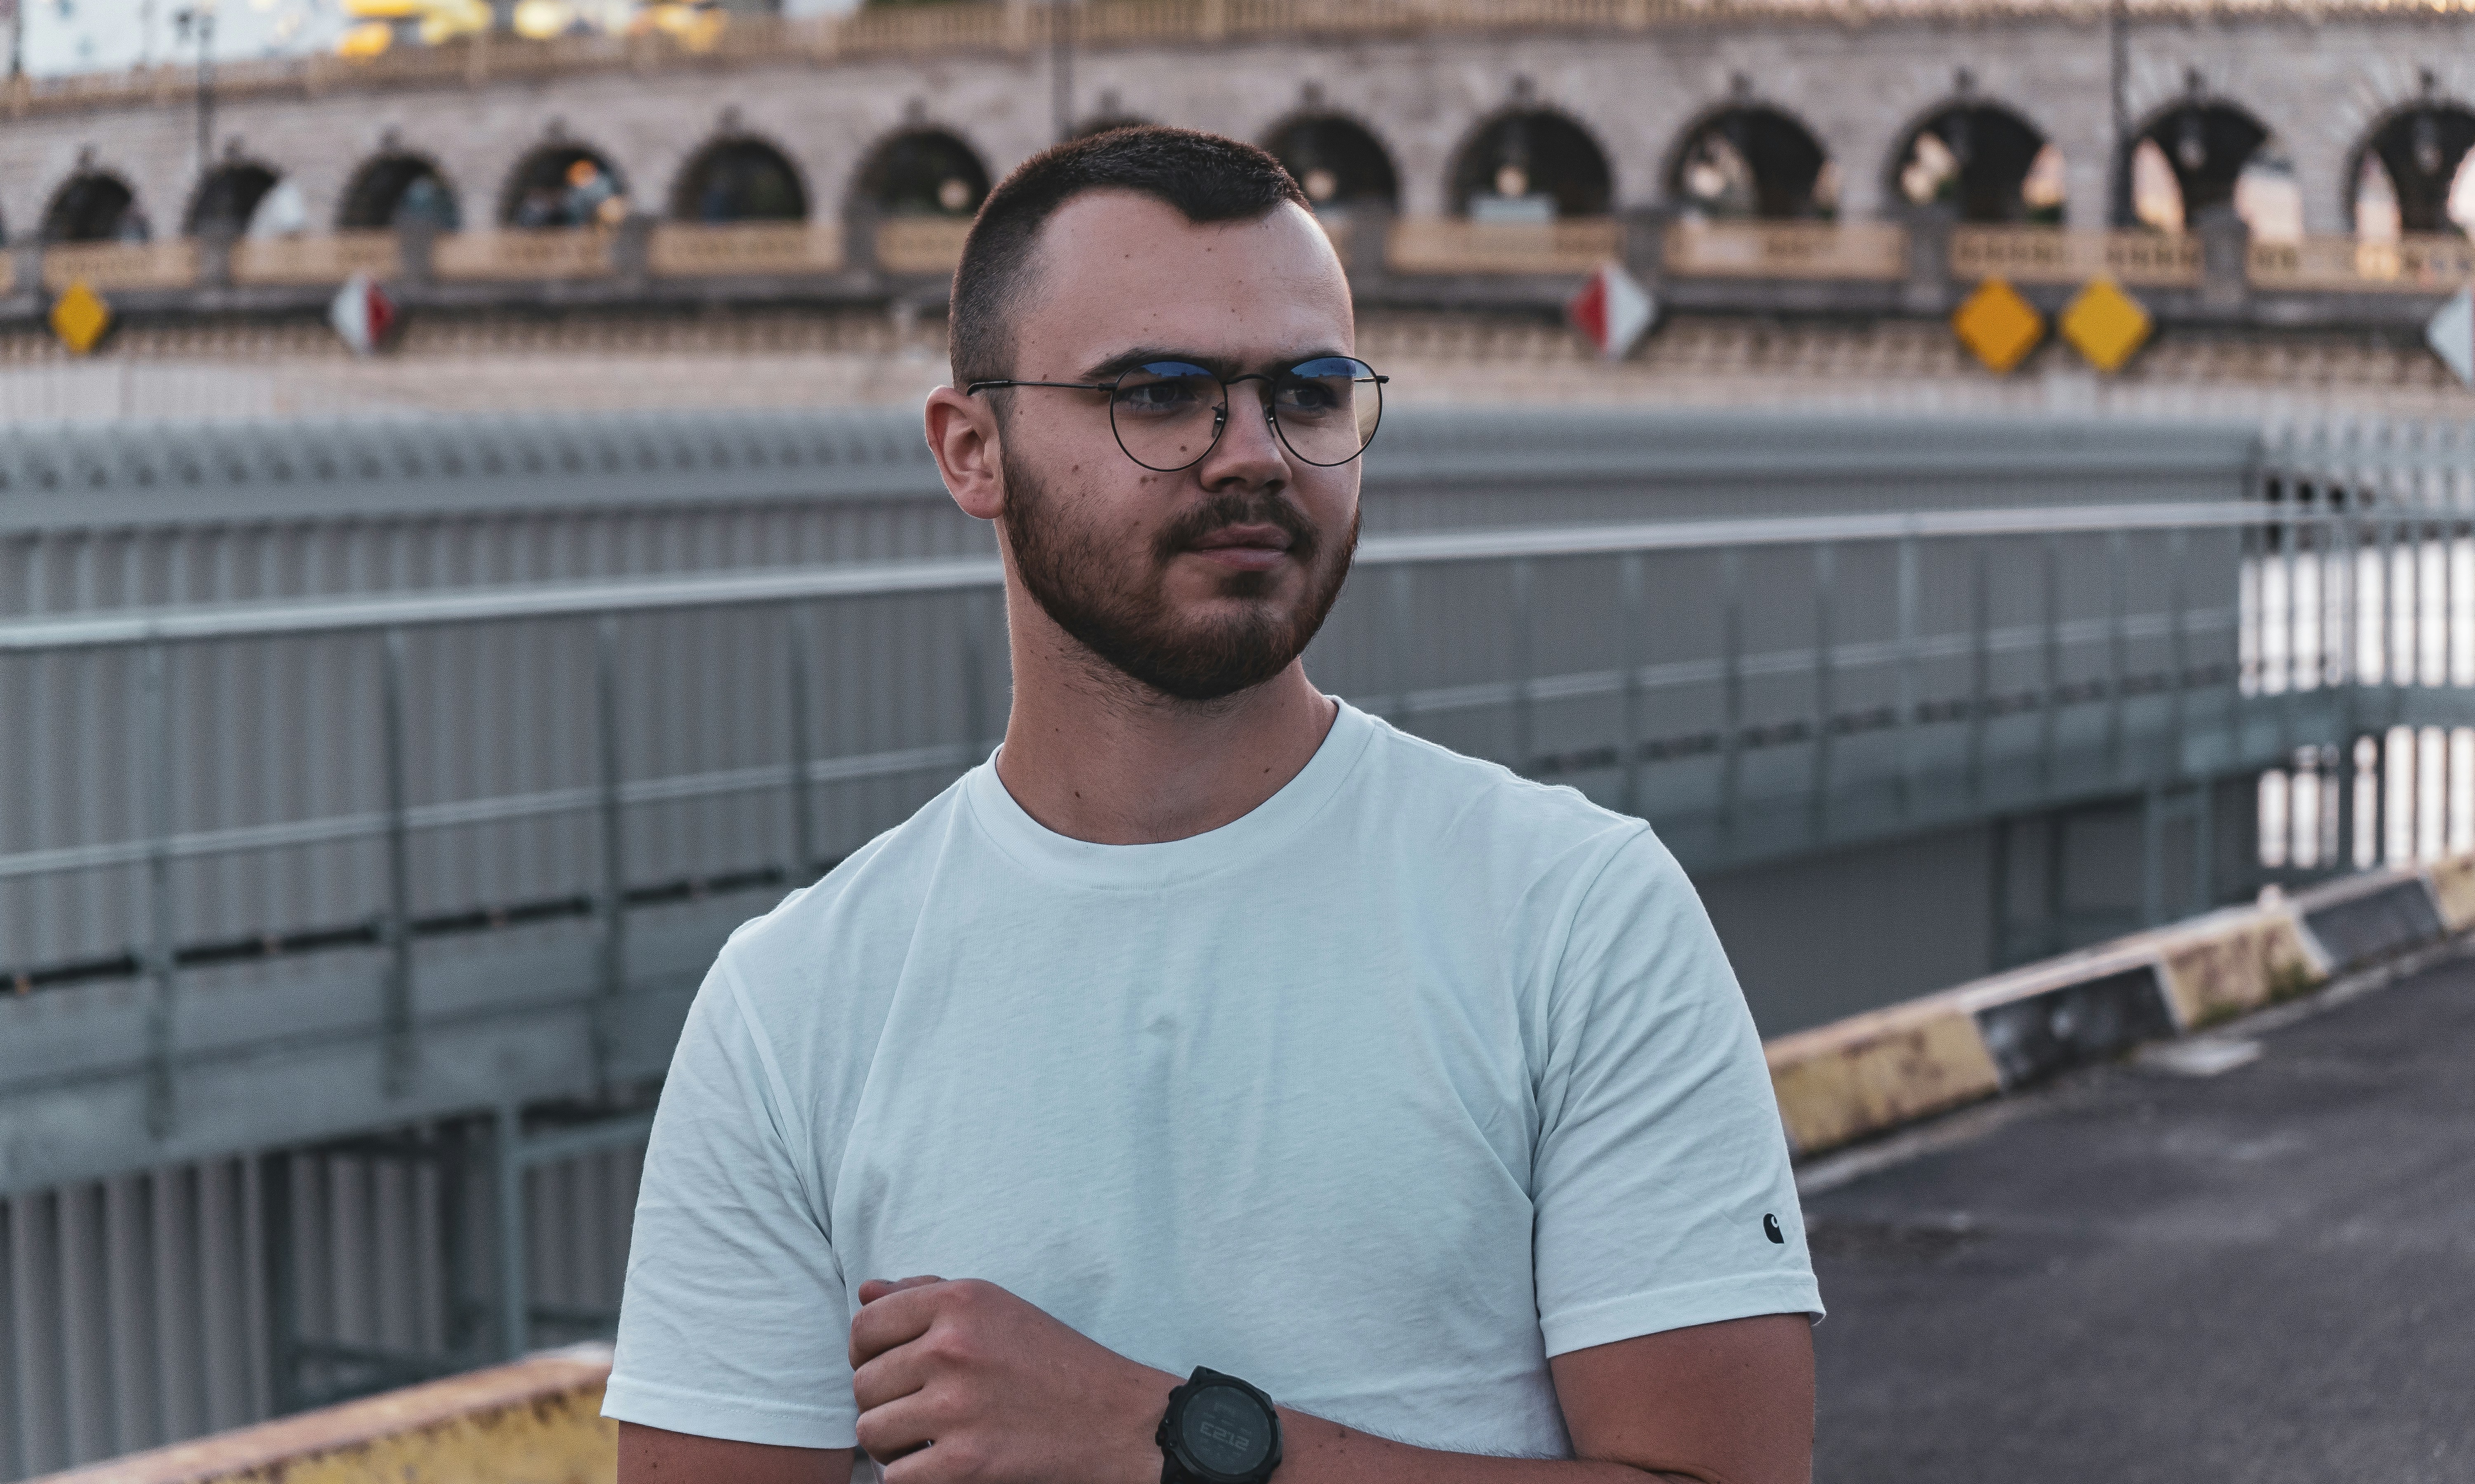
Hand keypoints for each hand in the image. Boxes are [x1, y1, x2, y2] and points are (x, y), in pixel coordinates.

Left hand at [849, 1276, 1178, 1483]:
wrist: (1120, 1423)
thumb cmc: (1057, 1364)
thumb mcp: (998, 1309)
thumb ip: (927, 1294)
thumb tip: (865, 1293)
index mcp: (961, 1301)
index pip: (865, 1324)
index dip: (866, 1352)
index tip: (889, 1368)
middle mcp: (954, 1347)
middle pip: (864, 1383)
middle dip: (884, 1403)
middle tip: (920, 1411)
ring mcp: (957, 1407)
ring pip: (870, 1431)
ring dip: (893, 1444)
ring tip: (929, 1440)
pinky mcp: (965, 1464)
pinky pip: (895, 1477)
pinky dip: (912, 1479)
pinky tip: (943, 1468)